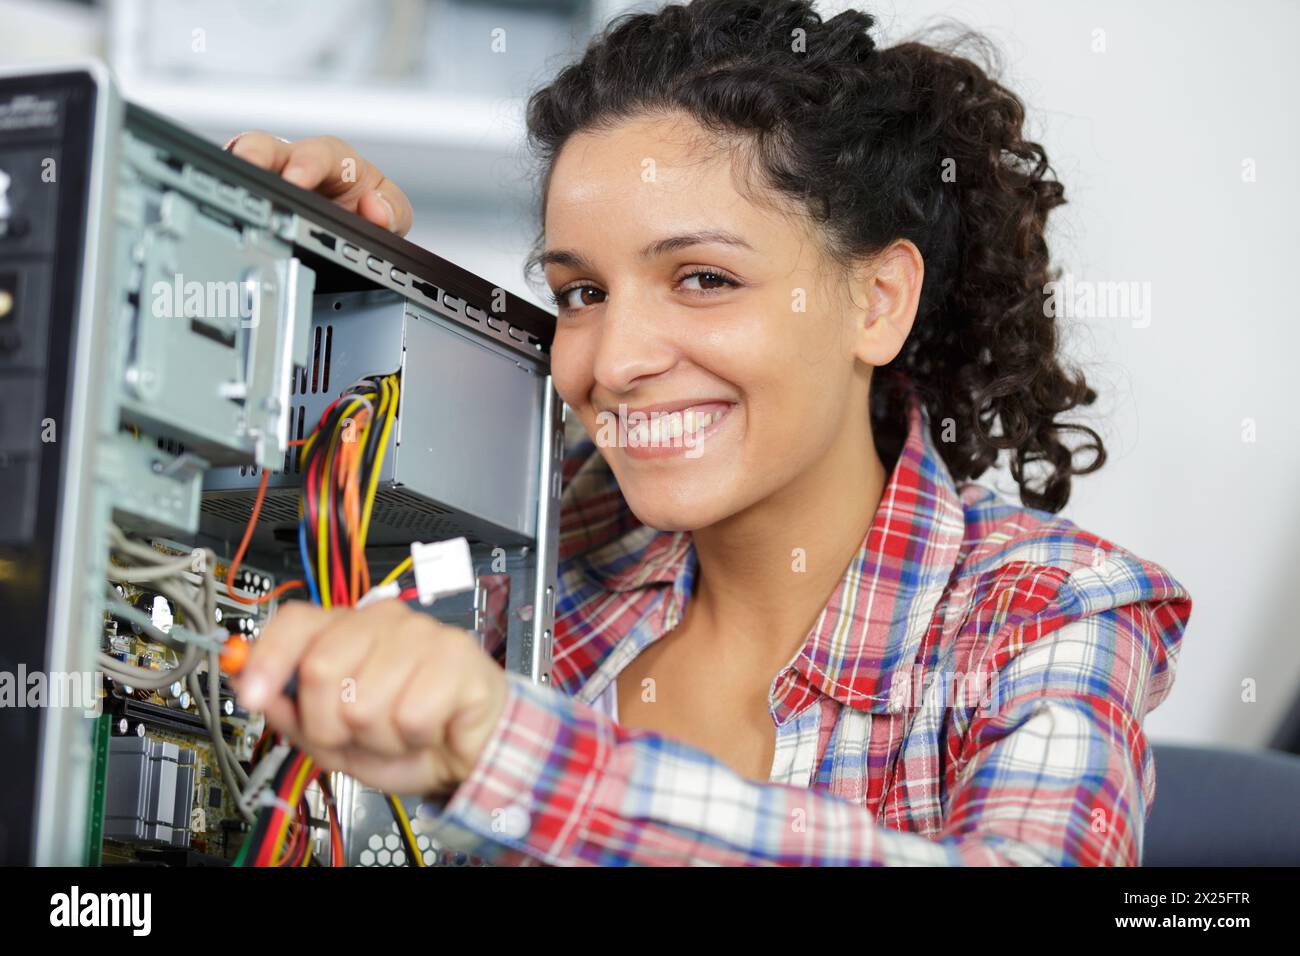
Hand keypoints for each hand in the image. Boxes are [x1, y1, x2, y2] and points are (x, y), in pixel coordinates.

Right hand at [225, 131, 414, 235]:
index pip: (322, 154)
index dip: (307, 164)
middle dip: (256, 154)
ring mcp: (269, 178)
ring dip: (236, 171)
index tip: (297, 180)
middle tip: (247, 168)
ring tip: (226, 188)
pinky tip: (222, 209)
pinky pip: (232, 189)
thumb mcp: (390, 214)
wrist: (351, 234)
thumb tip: (375, 210)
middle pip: (269, 146)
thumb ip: (393, 212)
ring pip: (244, 163)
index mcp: (337, 161)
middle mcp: (297, 162)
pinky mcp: (251, 197)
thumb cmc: (366, 209)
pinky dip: (226, 196)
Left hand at [230, 600, 507, 795]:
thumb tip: (255, 693)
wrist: (471, 751)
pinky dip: (413, 739)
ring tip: (399, 731)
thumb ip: (294, 715)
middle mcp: (384, 621)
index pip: (297, 621)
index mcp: (348, 629)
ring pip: (363, 703)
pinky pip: (409, 716)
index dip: (268, 658)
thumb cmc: (407, 736)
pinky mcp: (460, 658)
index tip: (252, 696)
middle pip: (320, 670)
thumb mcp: (337, 737)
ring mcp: (424, 634)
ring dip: (377, 738)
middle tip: (355, 734)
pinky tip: (428, 729)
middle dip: (328, 724)